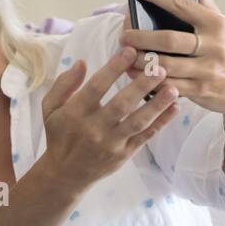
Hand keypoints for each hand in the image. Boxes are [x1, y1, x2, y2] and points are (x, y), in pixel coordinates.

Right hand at [40, 43, 179, 193]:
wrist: (65, 174)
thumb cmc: (59, 135)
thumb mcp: (50, 108)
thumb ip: (64, 84)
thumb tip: (82, 62)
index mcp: (76, 113)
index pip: (96, 87)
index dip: (113, 68)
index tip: (130, 51)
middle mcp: (94, 128)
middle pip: (121, 104)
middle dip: (141, 85)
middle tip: (159, 67)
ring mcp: (111, 143)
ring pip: (137, 122)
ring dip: (157, 105)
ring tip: (173, 88)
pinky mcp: (123, 154)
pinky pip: (145, 137)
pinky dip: (161, 123)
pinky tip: (174, 108)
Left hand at [119, 0, 224, 122]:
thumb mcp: (219, 21)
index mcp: (216, 23)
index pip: (182, 4)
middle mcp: (214, 45)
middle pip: (169, 39)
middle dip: (141, 37)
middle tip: (123, 36)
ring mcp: (208, 70)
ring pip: (166, 65)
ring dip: (141, 61)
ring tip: (124, 56)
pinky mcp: (201, 91)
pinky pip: (168, 86)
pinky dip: (149, 81)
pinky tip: (135, 75)